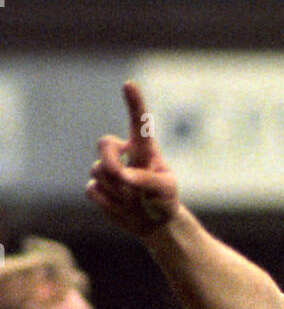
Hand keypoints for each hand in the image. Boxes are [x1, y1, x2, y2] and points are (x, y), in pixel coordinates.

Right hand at [86, 82, 179, 235]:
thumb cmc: (164, 201)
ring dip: (117, 191)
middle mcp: (123, 153)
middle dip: (110, 161)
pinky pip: (93, 190)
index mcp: (144, 148)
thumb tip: (124, 177)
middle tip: (123, 181)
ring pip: (99, 172)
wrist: (154, 223)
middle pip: (104, 144)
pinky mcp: (98, 186)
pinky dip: (107, 203)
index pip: (138, 122)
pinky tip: (121, 207)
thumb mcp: (165, 190)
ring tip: (133, 201)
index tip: (129, 85)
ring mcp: (108, 169)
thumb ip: (148, 181)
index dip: (134, 103)